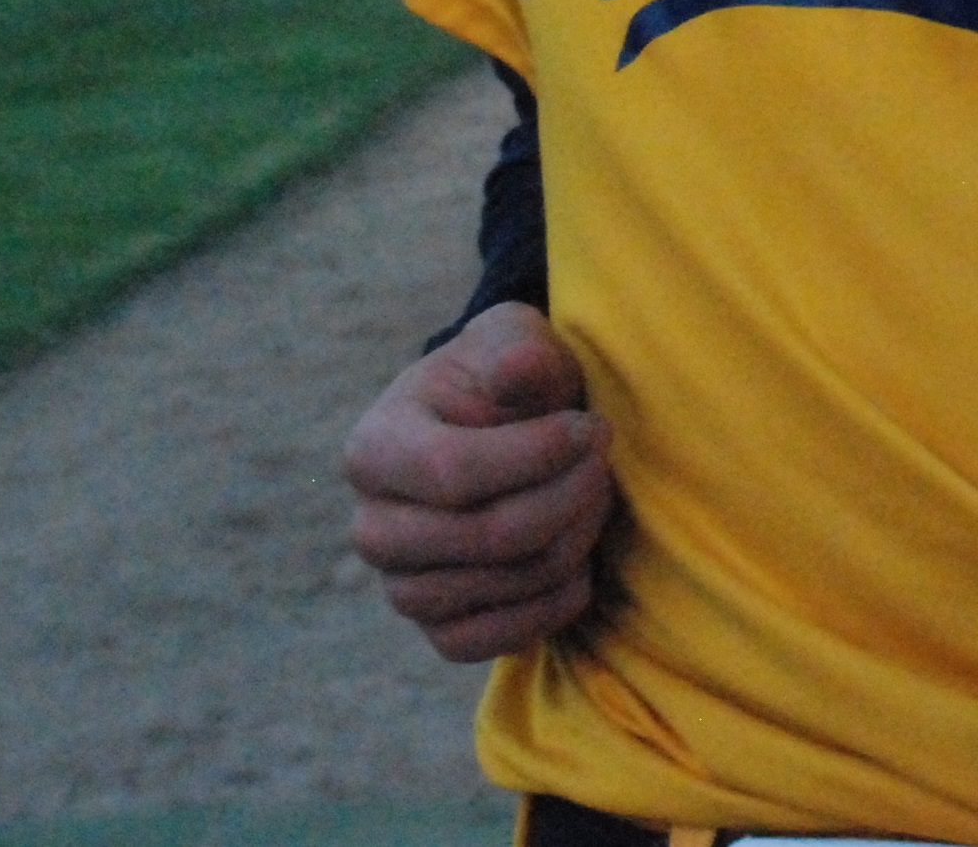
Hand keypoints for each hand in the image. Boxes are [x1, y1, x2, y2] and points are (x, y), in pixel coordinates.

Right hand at [343, 302, 614, 661]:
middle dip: (567, 498)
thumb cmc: (506, 378)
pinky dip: (553, 604)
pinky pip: (499, 639)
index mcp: (374, 447)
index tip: (594, 429)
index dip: (537, 455)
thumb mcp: (512, 339)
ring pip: (506, 583)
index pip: (454, 471)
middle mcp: (372, 527)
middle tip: (604, 463)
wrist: (498, 431)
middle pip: (486, 535)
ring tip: (594, 496)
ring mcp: (401, 587)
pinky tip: (581, 562)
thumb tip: (519, 370)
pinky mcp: (438, 631)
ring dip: (573, 542)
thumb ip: (517, 349)